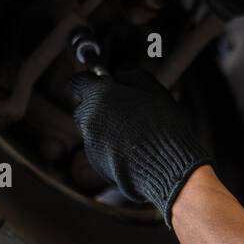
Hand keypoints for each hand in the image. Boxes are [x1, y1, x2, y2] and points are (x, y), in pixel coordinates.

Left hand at [69, 69, 213, 227]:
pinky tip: (134, 149)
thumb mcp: (151, 87)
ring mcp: (90, 142)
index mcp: (98, 96)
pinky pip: (100, 149)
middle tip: (124, 109)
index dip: (91, 82)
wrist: (165, 166)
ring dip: (108, 128)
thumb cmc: (162, 125)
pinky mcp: (97, 163)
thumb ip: (129, 76)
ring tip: (134, 132)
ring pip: (93, 129)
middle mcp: (88, 118)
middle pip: (85, 107)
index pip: (79, 82)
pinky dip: (112, 147)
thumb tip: (118, 76)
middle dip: (100, 106)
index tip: (103, 84)